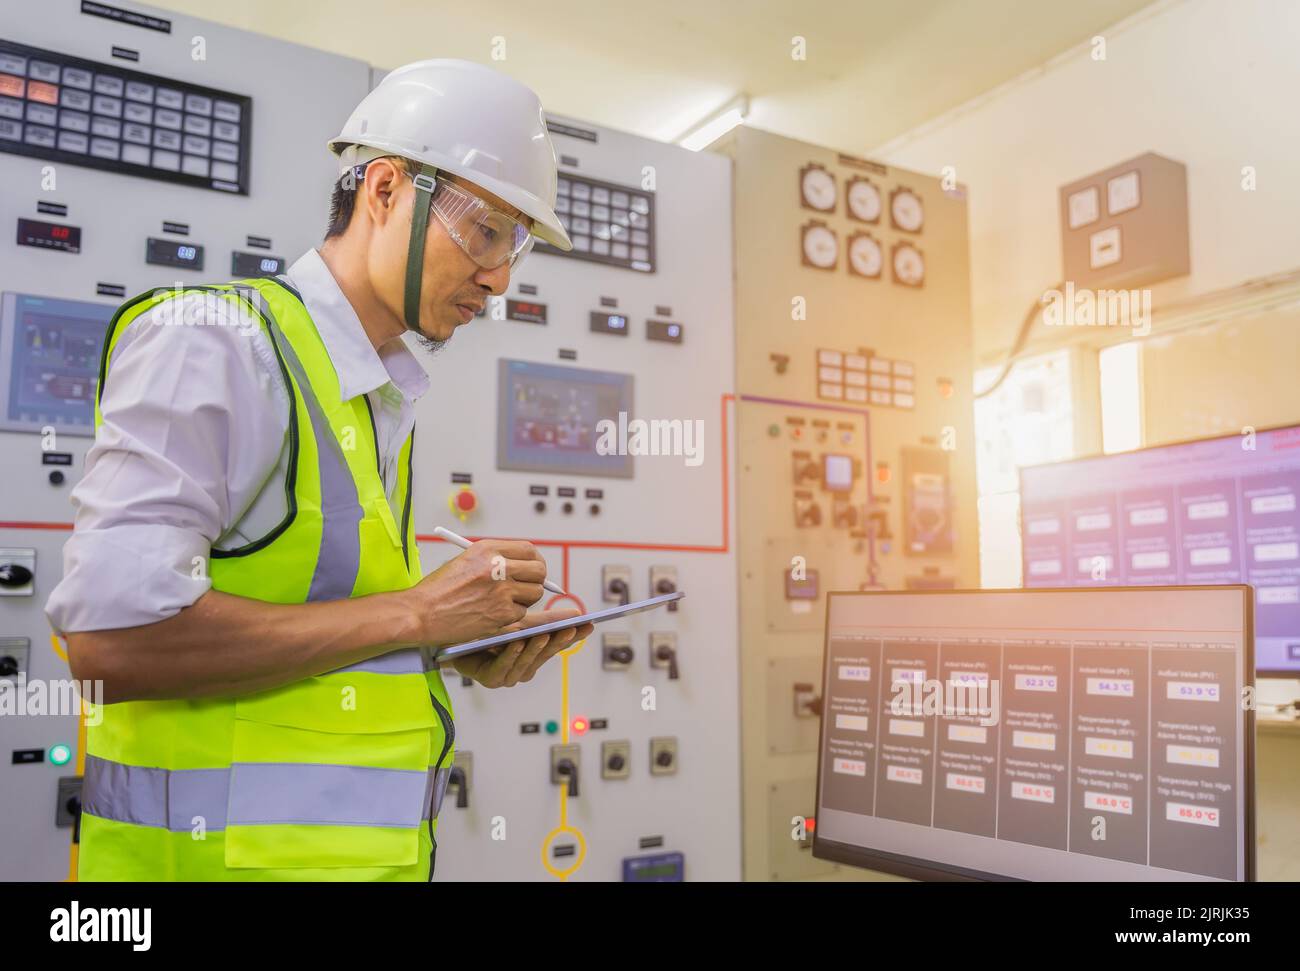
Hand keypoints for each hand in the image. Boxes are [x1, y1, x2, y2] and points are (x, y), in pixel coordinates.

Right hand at [407, 539, 548, 646]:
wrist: (422, 613)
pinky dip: (511, 616)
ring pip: (534, 593)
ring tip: (504, 602)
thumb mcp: (466, 561)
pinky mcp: (502, 613)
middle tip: (528, 586)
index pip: (529, 550)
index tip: (533, 568)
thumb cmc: (439, 589)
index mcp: (488, 549)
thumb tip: (521, 565)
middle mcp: (498, 566)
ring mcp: (502, 590)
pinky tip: (493, 614)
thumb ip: (494, 560)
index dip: (535, 560)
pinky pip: (521, 613)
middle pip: (539, 570)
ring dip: (525, 599)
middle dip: (536, 580)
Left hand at [452, 609, 595, 687]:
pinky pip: (503, 667)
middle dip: (558, 642)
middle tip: (570, 629)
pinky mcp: (490, 679)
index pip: (559, 644)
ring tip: (544, 634)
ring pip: (526, 663)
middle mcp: (524, 667)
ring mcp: (508, 675)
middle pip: (545, 655)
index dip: (574, 636)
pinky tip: (516, 643)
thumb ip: (548, 622)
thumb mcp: (521, 622)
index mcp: (534, 653)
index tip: (589, 624)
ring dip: (535, 649)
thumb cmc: (489, 631)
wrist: (454, 639)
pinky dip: (511, 655)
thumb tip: (577, 614)